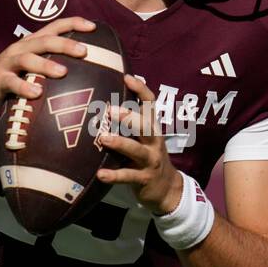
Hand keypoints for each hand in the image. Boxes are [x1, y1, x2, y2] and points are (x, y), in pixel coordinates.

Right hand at [0, 16, 95, 113]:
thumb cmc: (15, 77)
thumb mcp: (33, 67)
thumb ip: (53, 64)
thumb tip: (88, 72)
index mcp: (32, 42)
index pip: (54, 27)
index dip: (73, 23)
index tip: (93, 27)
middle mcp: (21, 48)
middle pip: (44, 41)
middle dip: (65, 43)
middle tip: (84, 51)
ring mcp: (9, 63)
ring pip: (28, 59)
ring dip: (46, 64)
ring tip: (63, 72)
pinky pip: (12, 83)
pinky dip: (24, 88)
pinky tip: (37, 94)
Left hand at [96, 74, 182, 214]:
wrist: (167, 189)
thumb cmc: (148, 158)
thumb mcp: (144, 139)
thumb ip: (130, 124)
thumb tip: (105, 102)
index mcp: (152, 129)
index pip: (150, 105)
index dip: (141, 90)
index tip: (127, 77)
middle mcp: (153, 142)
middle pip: (145, 126)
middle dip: (129, 117)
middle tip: (110, 110)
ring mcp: (150, 160)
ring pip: (136, 150)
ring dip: (120, 143)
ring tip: (104, 138)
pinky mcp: (144, 179)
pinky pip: (128, 176)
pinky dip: (113, 175)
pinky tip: (100, 174)